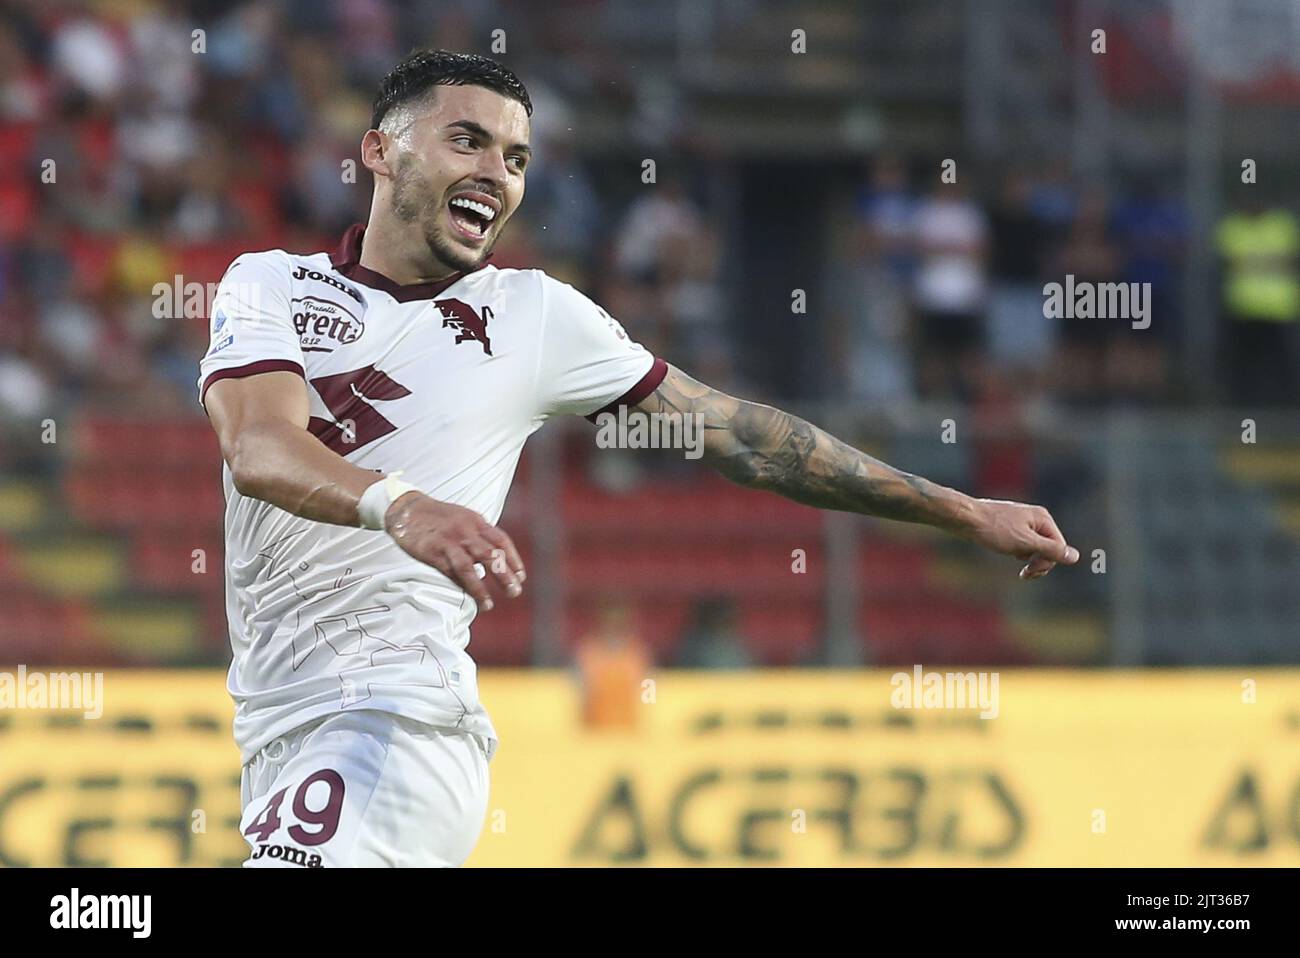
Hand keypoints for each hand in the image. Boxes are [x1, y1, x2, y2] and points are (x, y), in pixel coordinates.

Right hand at [383, 492, 525, 609]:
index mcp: (476, 522)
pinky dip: (459, 585)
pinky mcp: (432, 552)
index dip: (513, 560)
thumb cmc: (439, 517)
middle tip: (515, 592)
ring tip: (488, 605)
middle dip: (505, 575)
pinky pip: (448, 571)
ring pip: (469, 567)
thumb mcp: (465, 518)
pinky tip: (467, 597)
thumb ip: (480, 535)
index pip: (501, 541)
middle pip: (490, 555)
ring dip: (480, 588)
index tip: (521, 577)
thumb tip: (495, 558)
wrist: (407, 509)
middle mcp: (465, 531)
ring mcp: (449, 542)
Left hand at [962, 498, 1078, 579]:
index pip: (1058, 547)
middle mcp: (1035, 517)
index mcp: (1043, 518)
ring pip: (1034, 547)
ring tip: (1011, 556)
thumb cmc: (994, 529)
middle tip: (1024, 574)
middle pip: (1048, 547)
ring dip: (1026, 558)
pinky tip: (1004, 550)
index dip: (1047, 563)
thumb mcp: (1024, 543)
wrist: (965, 518)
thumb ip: (1050, 550)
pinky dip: (1016, 551)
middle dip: (1038, 562)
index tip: (1030, 572)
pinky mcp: (1010, 526)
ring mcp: (1022, 521)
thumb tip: (1075, 557)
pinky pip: (1021, 544)